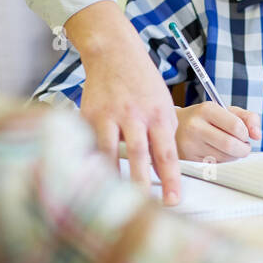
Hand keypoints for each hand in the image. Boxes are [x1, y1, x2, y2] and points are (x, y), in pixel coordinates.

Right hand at [65, 1, 182, 203]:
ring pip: (110, 153)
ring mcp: (109, 115)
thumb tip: (166, 167)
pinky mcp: (88, 115)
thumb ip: (164, 133)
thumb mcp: (162, 104)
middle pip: (139, 156)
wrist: (114, 53)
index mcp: (157, 114)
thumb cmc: (142, 83)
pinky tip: (93, 179)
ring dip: (114, 179)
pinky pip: (90, 145)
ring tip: (117, 201)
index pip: (166, 153)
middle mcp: (134, 115)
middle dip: (143, 185)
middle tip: (145, 210)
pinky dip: (93, 163)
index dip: (171, 179)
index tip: (173, 201)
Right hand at [175, 102, 260, 162]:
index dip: (245, 133)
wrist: (176, 126)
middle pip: (230, 145)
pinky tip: (217, 154)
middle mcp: (195, 127)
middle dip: (243, 148)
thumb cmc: (207, 119)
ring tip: (228, 149)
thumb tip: (257, 135)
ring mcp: (189, 145)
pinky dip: (222, 163)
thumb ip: (248, 118)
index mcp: (206, 110)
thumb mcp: (226, 111)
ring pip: (224, 158)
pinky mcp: (188, 160)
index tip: (243, 134)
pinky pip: (215, 167)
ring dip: (233, 156)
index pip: (236, 126)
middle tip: (242, 146)